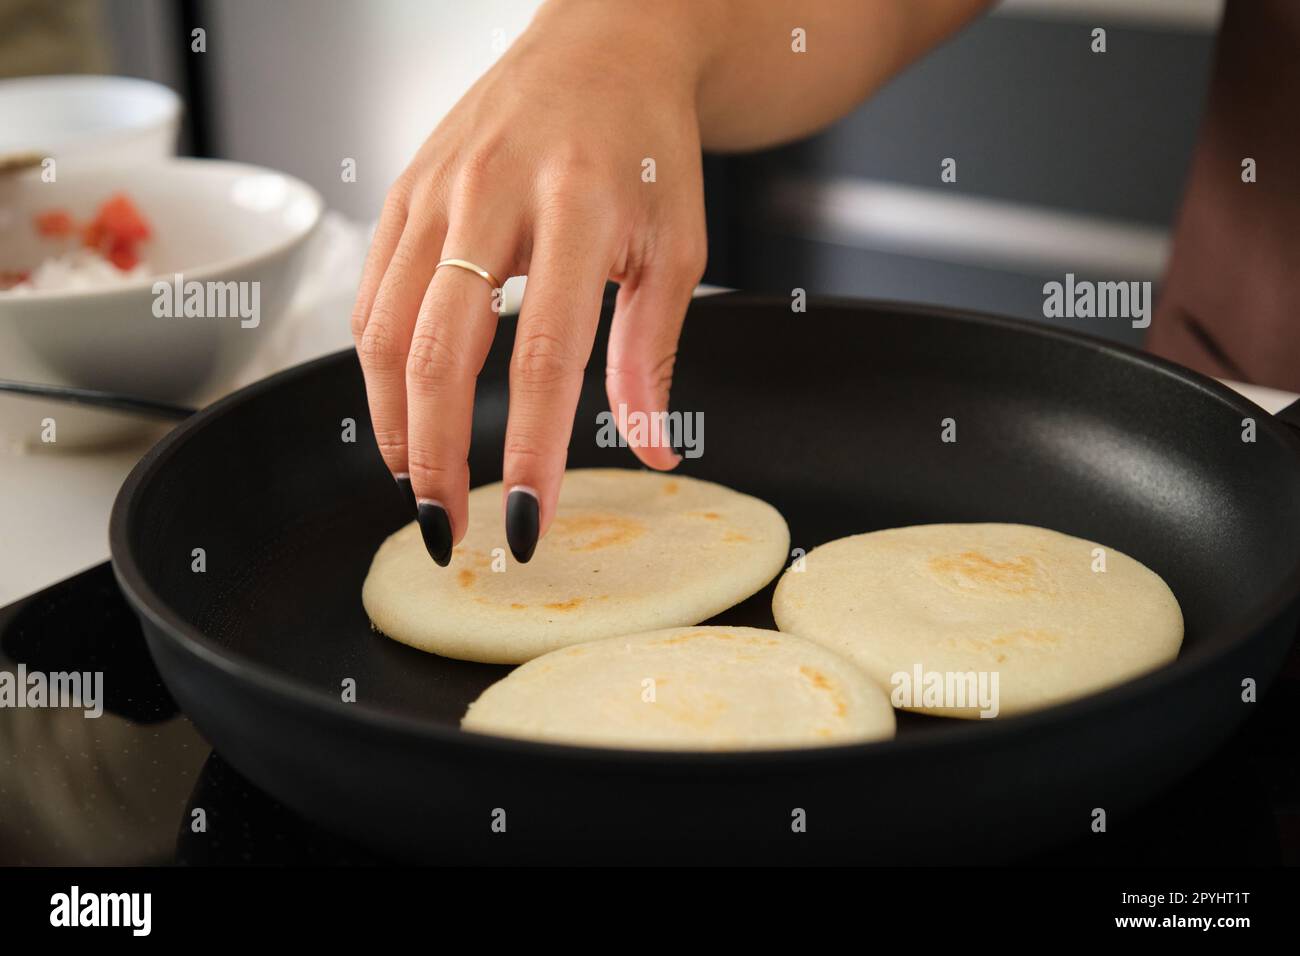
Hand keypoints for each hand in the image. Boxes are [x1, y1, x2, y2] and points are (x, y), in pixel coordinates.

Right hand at [351, 1, 707, 565]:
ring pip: (384, 327)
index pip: (544, 358)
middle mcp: (492, 194)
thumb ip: (651, 355)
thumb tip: (649, 451)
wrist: (607, 44)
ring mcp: (436, 188)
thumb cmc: (649, 146)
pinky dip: (375, 365)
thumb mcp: (677, 246)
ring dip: (394, 420)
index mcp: (578, 207)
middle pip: (438, 351)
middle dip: (435, 455)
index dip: (532, 452)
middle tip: (445, 526)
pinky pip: (371, 292)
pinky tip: (400, 410)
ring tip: (416, 480)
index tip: (530, 523)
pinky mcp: (403, 189)